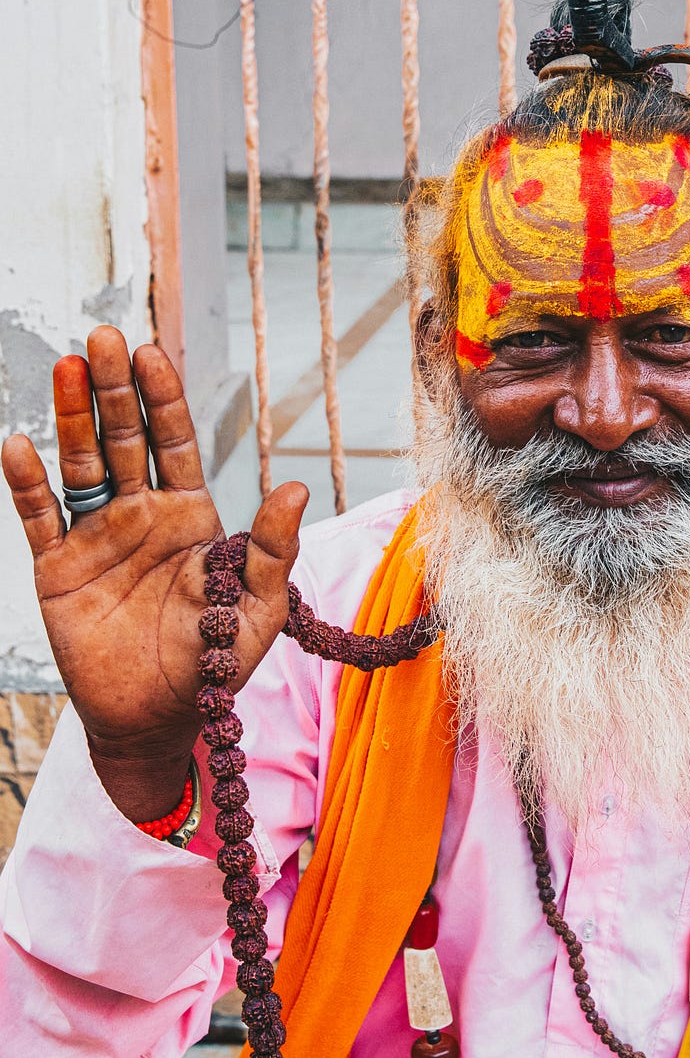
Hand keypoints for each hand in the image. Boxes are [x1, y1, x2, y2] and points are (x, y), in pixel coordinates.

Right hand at [1, 326, 307, 821]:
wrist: (157, 719)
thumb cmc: (216, 663)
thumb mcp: (258, 607)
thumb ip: (273, 549)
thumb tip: (295, 487)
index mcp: (192, 516)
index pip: (175, 443)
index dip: (164, 399)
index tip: (153, 354)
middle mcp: (143, 515)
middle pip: (125, 439)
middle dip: (115, 390)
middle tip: (103, 339)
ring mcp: (98, 537)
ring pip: (81, 466)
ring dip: (72, 419)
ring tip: (66, 368)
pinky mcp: (58, 568)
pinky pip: (39, 517)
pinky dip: (28, 483)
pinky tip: (18, 444)